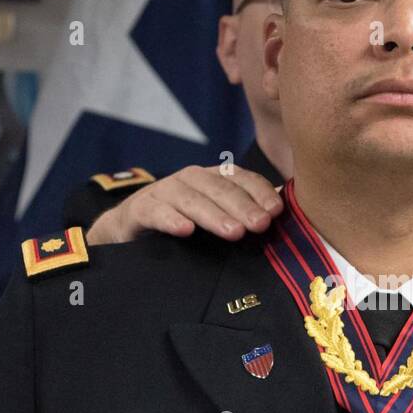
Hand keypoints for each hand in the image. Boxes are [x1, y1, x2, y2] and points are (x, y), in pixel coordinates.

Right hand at [86, 164, 282, 245]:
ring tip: (233, 233)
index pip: (240, 178)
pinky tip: (185, 230)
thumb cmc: (183, 227)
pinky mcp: (139, 209)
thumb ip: (245, 217)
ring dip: (213, 214)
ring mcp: (163, 192)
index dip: (259, 192)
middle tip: (261, 225)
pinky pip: (155, 211)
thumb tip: (282, 220)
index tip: (277, 212)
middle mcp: (189, 180)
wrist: (129, 233)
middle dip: (242, 206)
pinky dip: (170, 219)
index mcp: (212, 180)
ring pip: (190, 198)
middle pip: (219, 188)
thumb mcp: (216, 221)